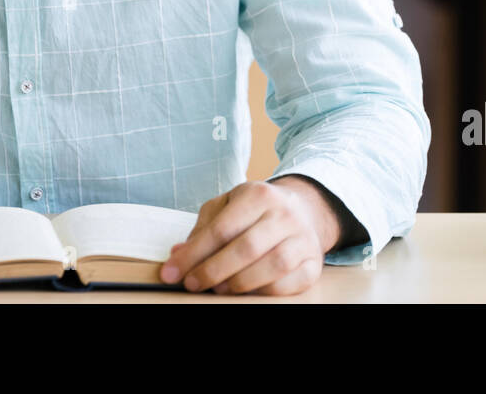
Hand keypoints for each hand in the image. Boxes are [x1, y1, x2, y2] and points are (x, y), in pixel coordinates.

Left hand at [159, 178, 339, 295]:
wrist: (303, 209)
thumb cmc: (256, 211)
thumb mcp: (227, 207)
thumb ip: (202, 229)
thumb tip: (177, 254)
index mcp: (258, 194)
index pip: (221, 228)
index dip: (193, 254)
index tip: (171, 273)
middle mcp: (284, 214)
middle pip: (247, 247)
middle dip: (213, 270)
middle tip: (192, 284)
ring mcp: (303, 238)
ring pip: (272, 266)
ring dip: (239, 283)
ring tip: (218, 288)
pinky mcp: (314, 262)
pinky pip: (290, 283)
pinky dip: (265, 291)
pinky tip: (246, 292)